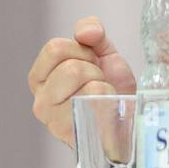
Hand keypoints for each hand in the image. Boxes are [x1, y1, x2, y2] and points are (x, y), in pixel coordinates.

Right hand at [28, 16, 136, 147]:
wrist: (128, 118)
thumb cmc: (111, 86)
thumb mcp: (102, 51)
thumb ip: (92, 31)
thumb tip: (87, 32)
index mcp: (40, 77)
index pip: (55, 48)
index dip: (81, 51)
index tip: (90, 63)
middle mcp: (41, 101)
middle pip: (71, 69)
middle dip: (94, 71)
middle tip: (98, 82)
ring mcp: (55, 121)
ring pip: (88, 87)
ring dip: (103, 87)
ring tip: (101, 96)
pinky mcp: (75, 136)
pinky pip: (100, 106)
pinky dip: (110, 102)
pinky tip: (106, 110)